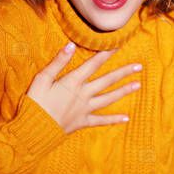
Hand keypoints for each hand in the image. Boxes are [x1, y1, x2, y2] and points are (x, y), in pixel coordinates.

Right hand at [25, 43, 141, 132]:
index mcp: (73, 82)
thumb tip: (71, 45)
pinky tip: (126, 118)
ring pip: (109, 98)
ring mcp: (85, 108)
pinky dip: (114, 120)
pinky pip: (101, 121)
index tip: (118, 45)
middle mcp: (83, 94)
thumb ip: (58, 62)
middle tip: (139, 66)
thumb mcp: (42, 78)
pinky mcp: (83, 121)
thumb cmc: (36, 101)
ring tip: (138, 85)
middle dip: (123, 72)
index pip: (93, 64)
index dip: (106, 54)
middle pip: (107, 80)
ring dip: (124, 91)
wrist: (34, 128)